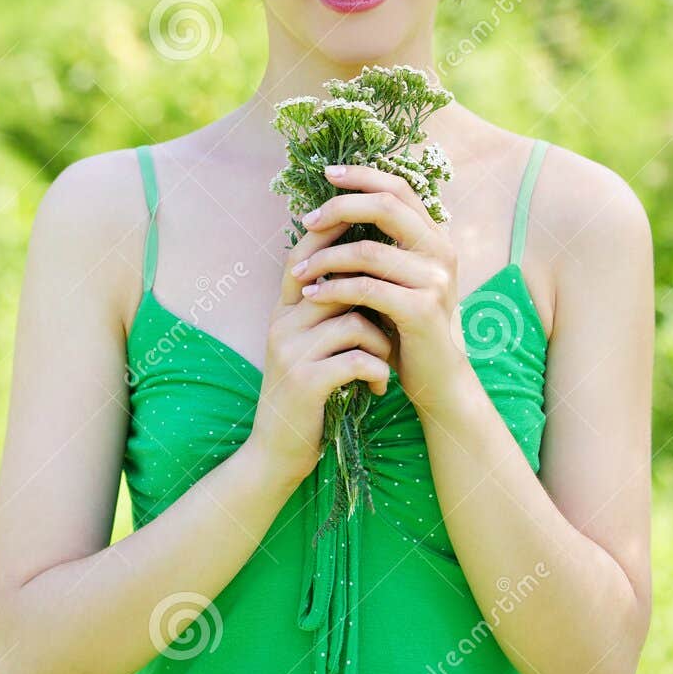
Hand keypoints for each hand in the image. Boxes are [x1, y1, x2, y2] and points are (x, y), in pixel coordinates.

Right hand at [243, 221, 394, 483]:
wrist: (277, 451)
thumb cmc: (304, 397)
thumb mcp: (306, 350)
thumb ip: (323, 316)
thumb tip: (362, 278)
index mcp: (281, 313)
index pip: (301, 259)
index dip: (329, 237)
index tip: (362, 222)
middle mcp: (281, 325)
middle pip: (338, 288)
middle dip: (375, 303)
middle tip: (395, 323)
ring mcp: (291, 352)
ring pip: (354, 322)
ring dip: (381, 345)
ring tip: (384, 366)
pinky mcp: (306, 381)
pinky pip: (358, 358)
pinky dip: (378, 372)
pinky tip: (379, 388)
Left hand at [287, 162, 466, 408]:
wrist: (436, 375)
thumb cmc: (406, 325)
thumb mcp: (396, 279)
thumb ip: (379, 247)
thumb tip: (332, 211)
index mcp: (433, 237)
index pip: (399, 189)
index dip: (363, 176)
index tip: (328, 173)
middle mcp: (440, 251)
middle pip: (386, 206)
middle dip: (340, 208)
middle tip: (307, 221)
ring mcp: (435, 279)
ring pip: (369, 251)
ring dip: (326, 258)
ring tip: (300, 271)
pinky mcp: (421, 309)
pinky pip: (367, 288)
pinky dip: (334, 289)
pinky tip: (312, 295)